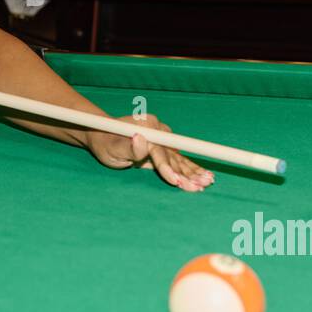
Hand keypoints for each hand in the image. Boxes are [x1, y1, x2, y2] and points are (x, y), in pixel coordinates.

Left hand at [86, 113, 214, 191]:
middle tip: (200, 186)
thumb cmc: (106, 143)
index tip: (175, 180)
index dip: (168, 165)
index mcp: (147, 125)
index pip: (160, 148)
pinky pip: (178, 160)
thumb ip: (128, 148)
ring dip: (193, 172)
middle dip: (186, 172)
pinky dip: (189, 170)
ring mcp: (163, 139)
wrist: (104, 137)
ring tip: (207, 183)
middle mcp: (159, 130)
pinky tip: (203, 177)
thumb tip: (140, 140)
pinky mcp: (164, 148)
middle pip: (174, 154)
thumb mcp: (112, 148)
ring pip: (179, 159)